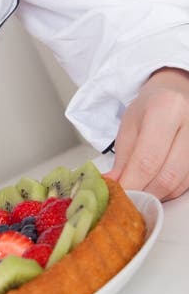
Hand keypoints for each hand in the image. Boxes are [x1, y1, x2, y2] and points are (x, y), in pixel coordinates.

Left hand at [107, 67, 188, 200]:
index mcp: (167, 109)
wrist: (176, 94)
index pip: (148, 158)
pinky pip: (187, 184)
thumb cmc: (150, 109)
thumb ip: (122, 159)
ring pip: (179, 184)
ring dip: (157, 195)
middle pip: (167, 175)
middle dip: (144, 194)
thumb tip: (113, 187)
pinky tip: (156, 186)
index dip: (132, 183)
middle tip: (127, 199)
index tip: (118, 196)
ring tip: (139, 190)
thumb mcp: (129, 126)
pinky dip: (169, 191)